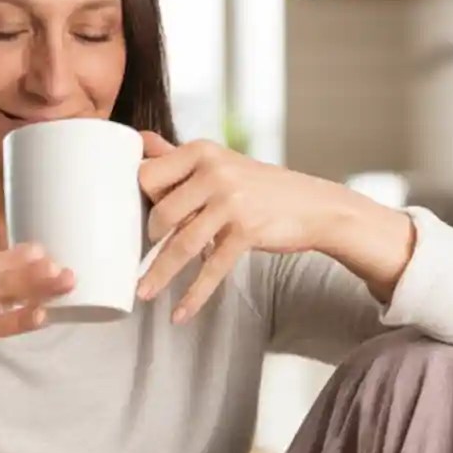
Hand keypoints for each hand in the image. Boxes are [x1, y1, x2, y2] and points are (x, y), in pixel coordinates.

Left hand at [136, 133, 348, 322]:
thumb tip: (138, 140)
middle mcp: (215, 172)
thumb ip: (178, 155)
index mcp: (201, 151)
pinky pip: (211, 269)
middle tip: (149, 250)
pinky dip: (194, 295)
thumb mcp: (221, 162)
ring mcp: (232, 201)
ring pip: (182, 244)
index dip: (141, 198)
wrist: (314, 206)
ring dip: (159, 274)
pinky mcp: (246, 231)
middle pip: (161, 212)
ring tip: (143, 293)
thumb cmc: (260, 186)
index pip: (148, 175)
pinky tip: (181, 313)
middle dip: (150, 238)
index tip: (140, 214)